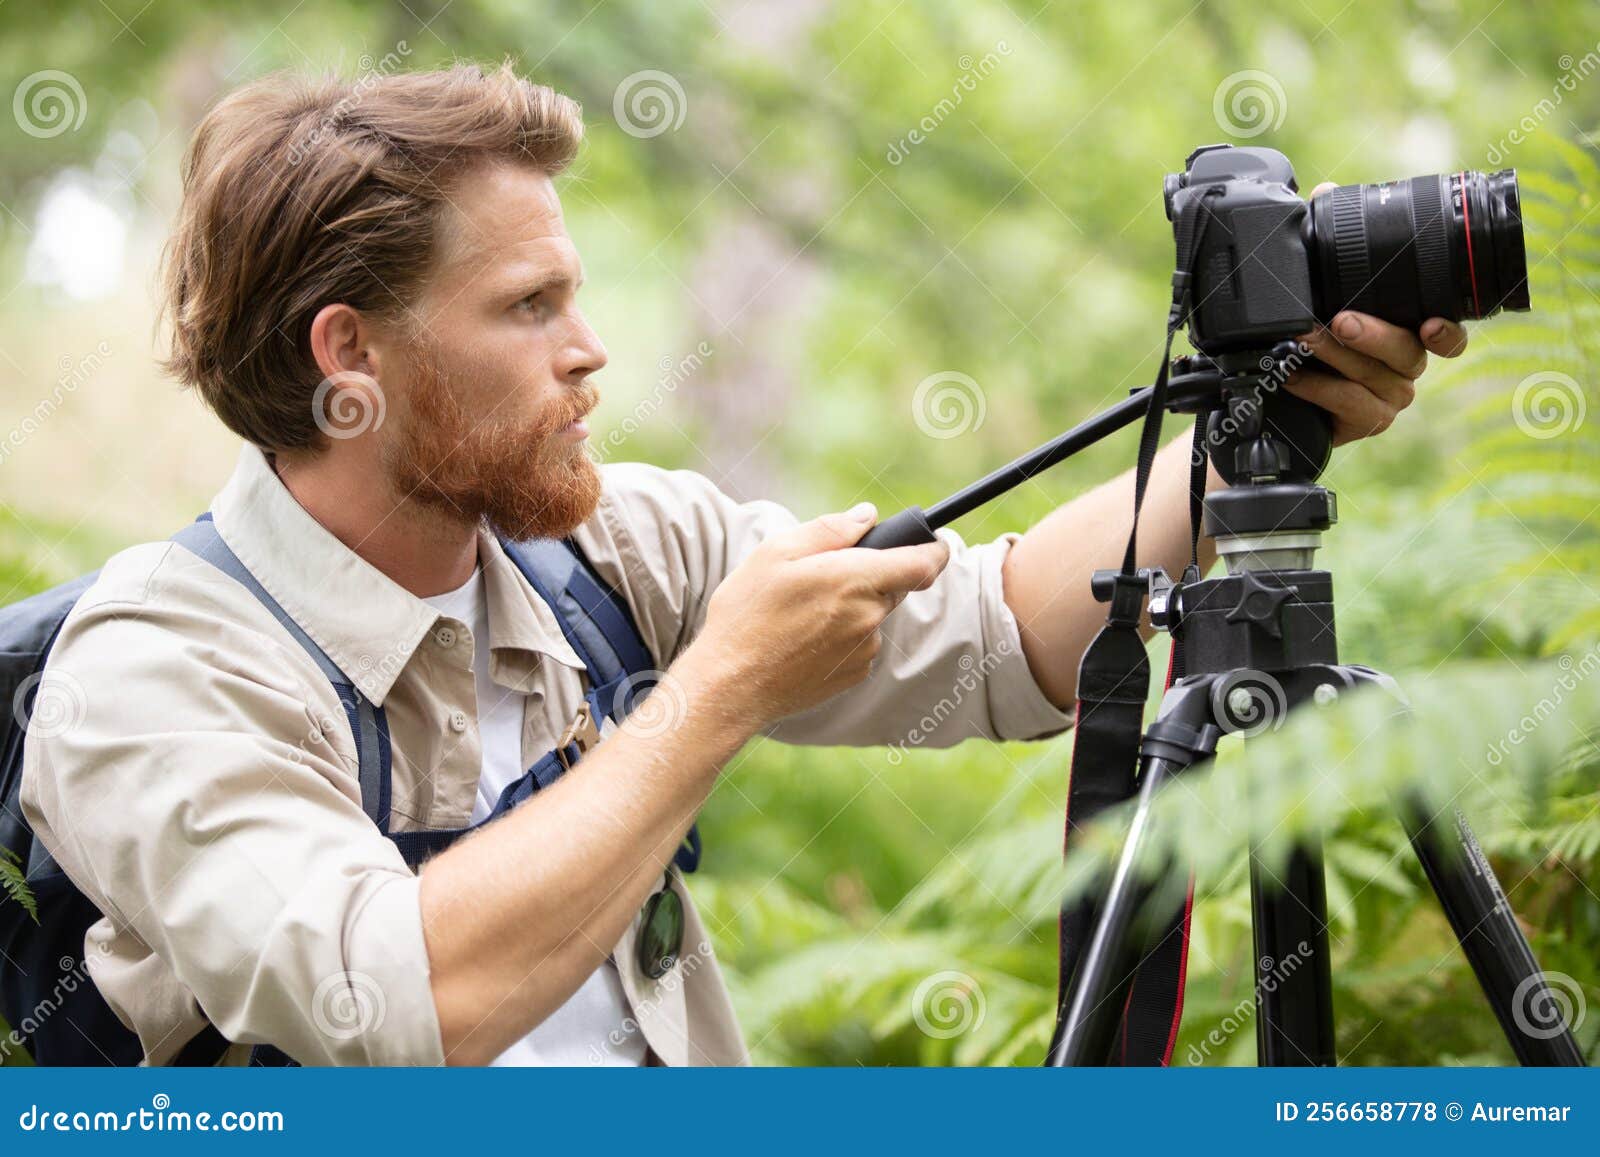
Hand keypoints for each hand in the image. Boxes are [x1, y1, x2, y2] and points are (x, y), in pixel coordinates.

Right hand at [683, 503, 949, 726]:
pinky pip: (861, 643)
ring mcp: (865, 649)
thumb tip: (867, 516)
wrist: (731, 685)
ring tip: (801, 613)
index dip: (934, 549)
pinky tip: (803, 638)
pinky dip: (843, 635)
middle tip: (825, 575)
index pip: (923, 563)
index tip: (933, 542)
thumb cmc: (747, 613)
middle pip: (894, 585)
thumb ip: (829, 530)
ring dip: (853, 606)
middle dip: (872, 574)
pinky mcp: (855, 674)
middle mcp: (868, 615)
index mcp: (854, 579)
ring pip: (874, 614)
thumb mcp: (777, 553)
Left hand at [1284, 182, 1470, 445]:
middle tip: (1339, 319)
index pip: (1446, 334)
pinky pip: (1349, 405)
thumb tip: (1325, 191)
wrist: (1275, 397)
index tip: (1430, 323)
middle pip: (1407, 353)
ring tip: (1303, 339)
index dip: (1447, 331)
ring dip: (1336, 356)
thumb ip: (1328, 244)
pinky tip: (1293, 375)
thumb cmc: (1307, 340)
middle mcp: (1403, 368)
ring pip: (1373, 377)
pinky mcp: (1364, 423)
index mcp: (1406, 334)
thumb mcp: (1317, 288)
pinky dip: (1319, 387)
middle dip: (1373, 334)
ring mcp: (1386, 399)